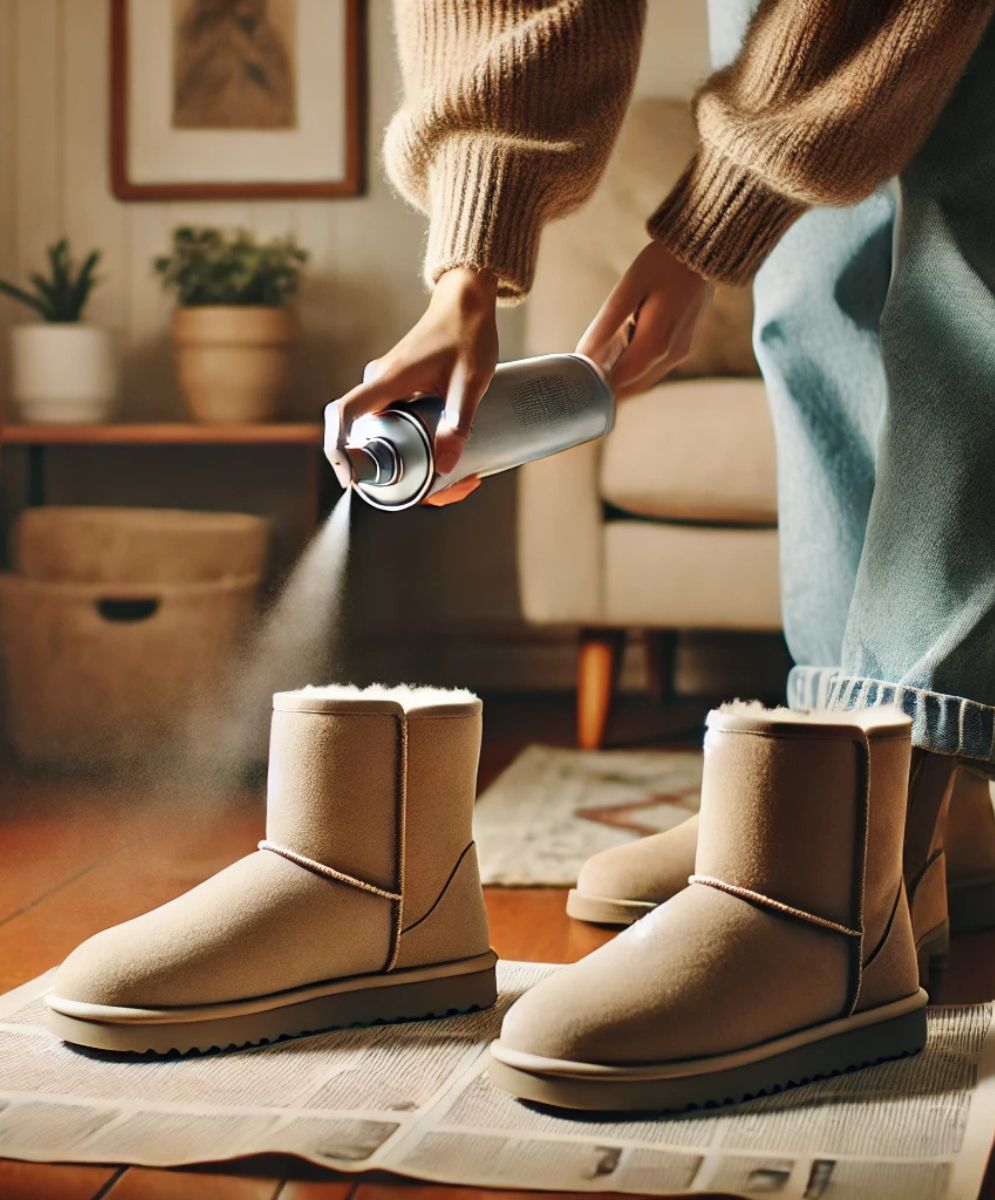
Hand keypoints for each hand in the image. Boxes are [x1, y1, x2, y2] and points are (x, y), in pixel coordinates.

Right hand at [327, 268, 498, 503]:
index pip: (344, 415)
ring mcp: (386, 387)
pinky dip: (414, 446)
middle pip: (364, 437)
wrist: (466, 303)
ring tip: (460, 481)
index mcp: (388, 380)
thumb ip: (458, 422)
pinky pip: (394, 424)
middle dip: (394, 474)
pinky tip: (449, 456)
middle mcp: (379, 384)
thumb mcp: (470, 383)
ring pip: (383, 434)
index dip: (338, 449)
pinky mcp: (397, 389)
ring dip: (411, 463)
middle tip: (442, 493)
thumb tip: (447, 466)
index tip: (350, 479)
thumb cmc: (467, 334)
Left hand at [577, 241, 712, 398]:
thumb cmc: (663, 263)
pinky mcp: (684, 346)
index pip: (617, 382)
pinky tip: (623, 346)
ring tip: (599, 358)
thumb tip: (584, 357)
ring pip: (643, 379)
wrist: (705, 249)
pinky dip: (635, 365)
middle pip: (630, 385)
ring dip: (621, 374)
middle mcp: (672, 356)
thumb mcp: (629, 289)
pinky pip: (654, 367)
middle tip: (582, 375)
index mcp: (656, 344)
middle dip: (606, 383)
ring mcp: (681, 353)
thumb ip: (606, 326)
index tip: (575, 380)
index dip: (595, 385)